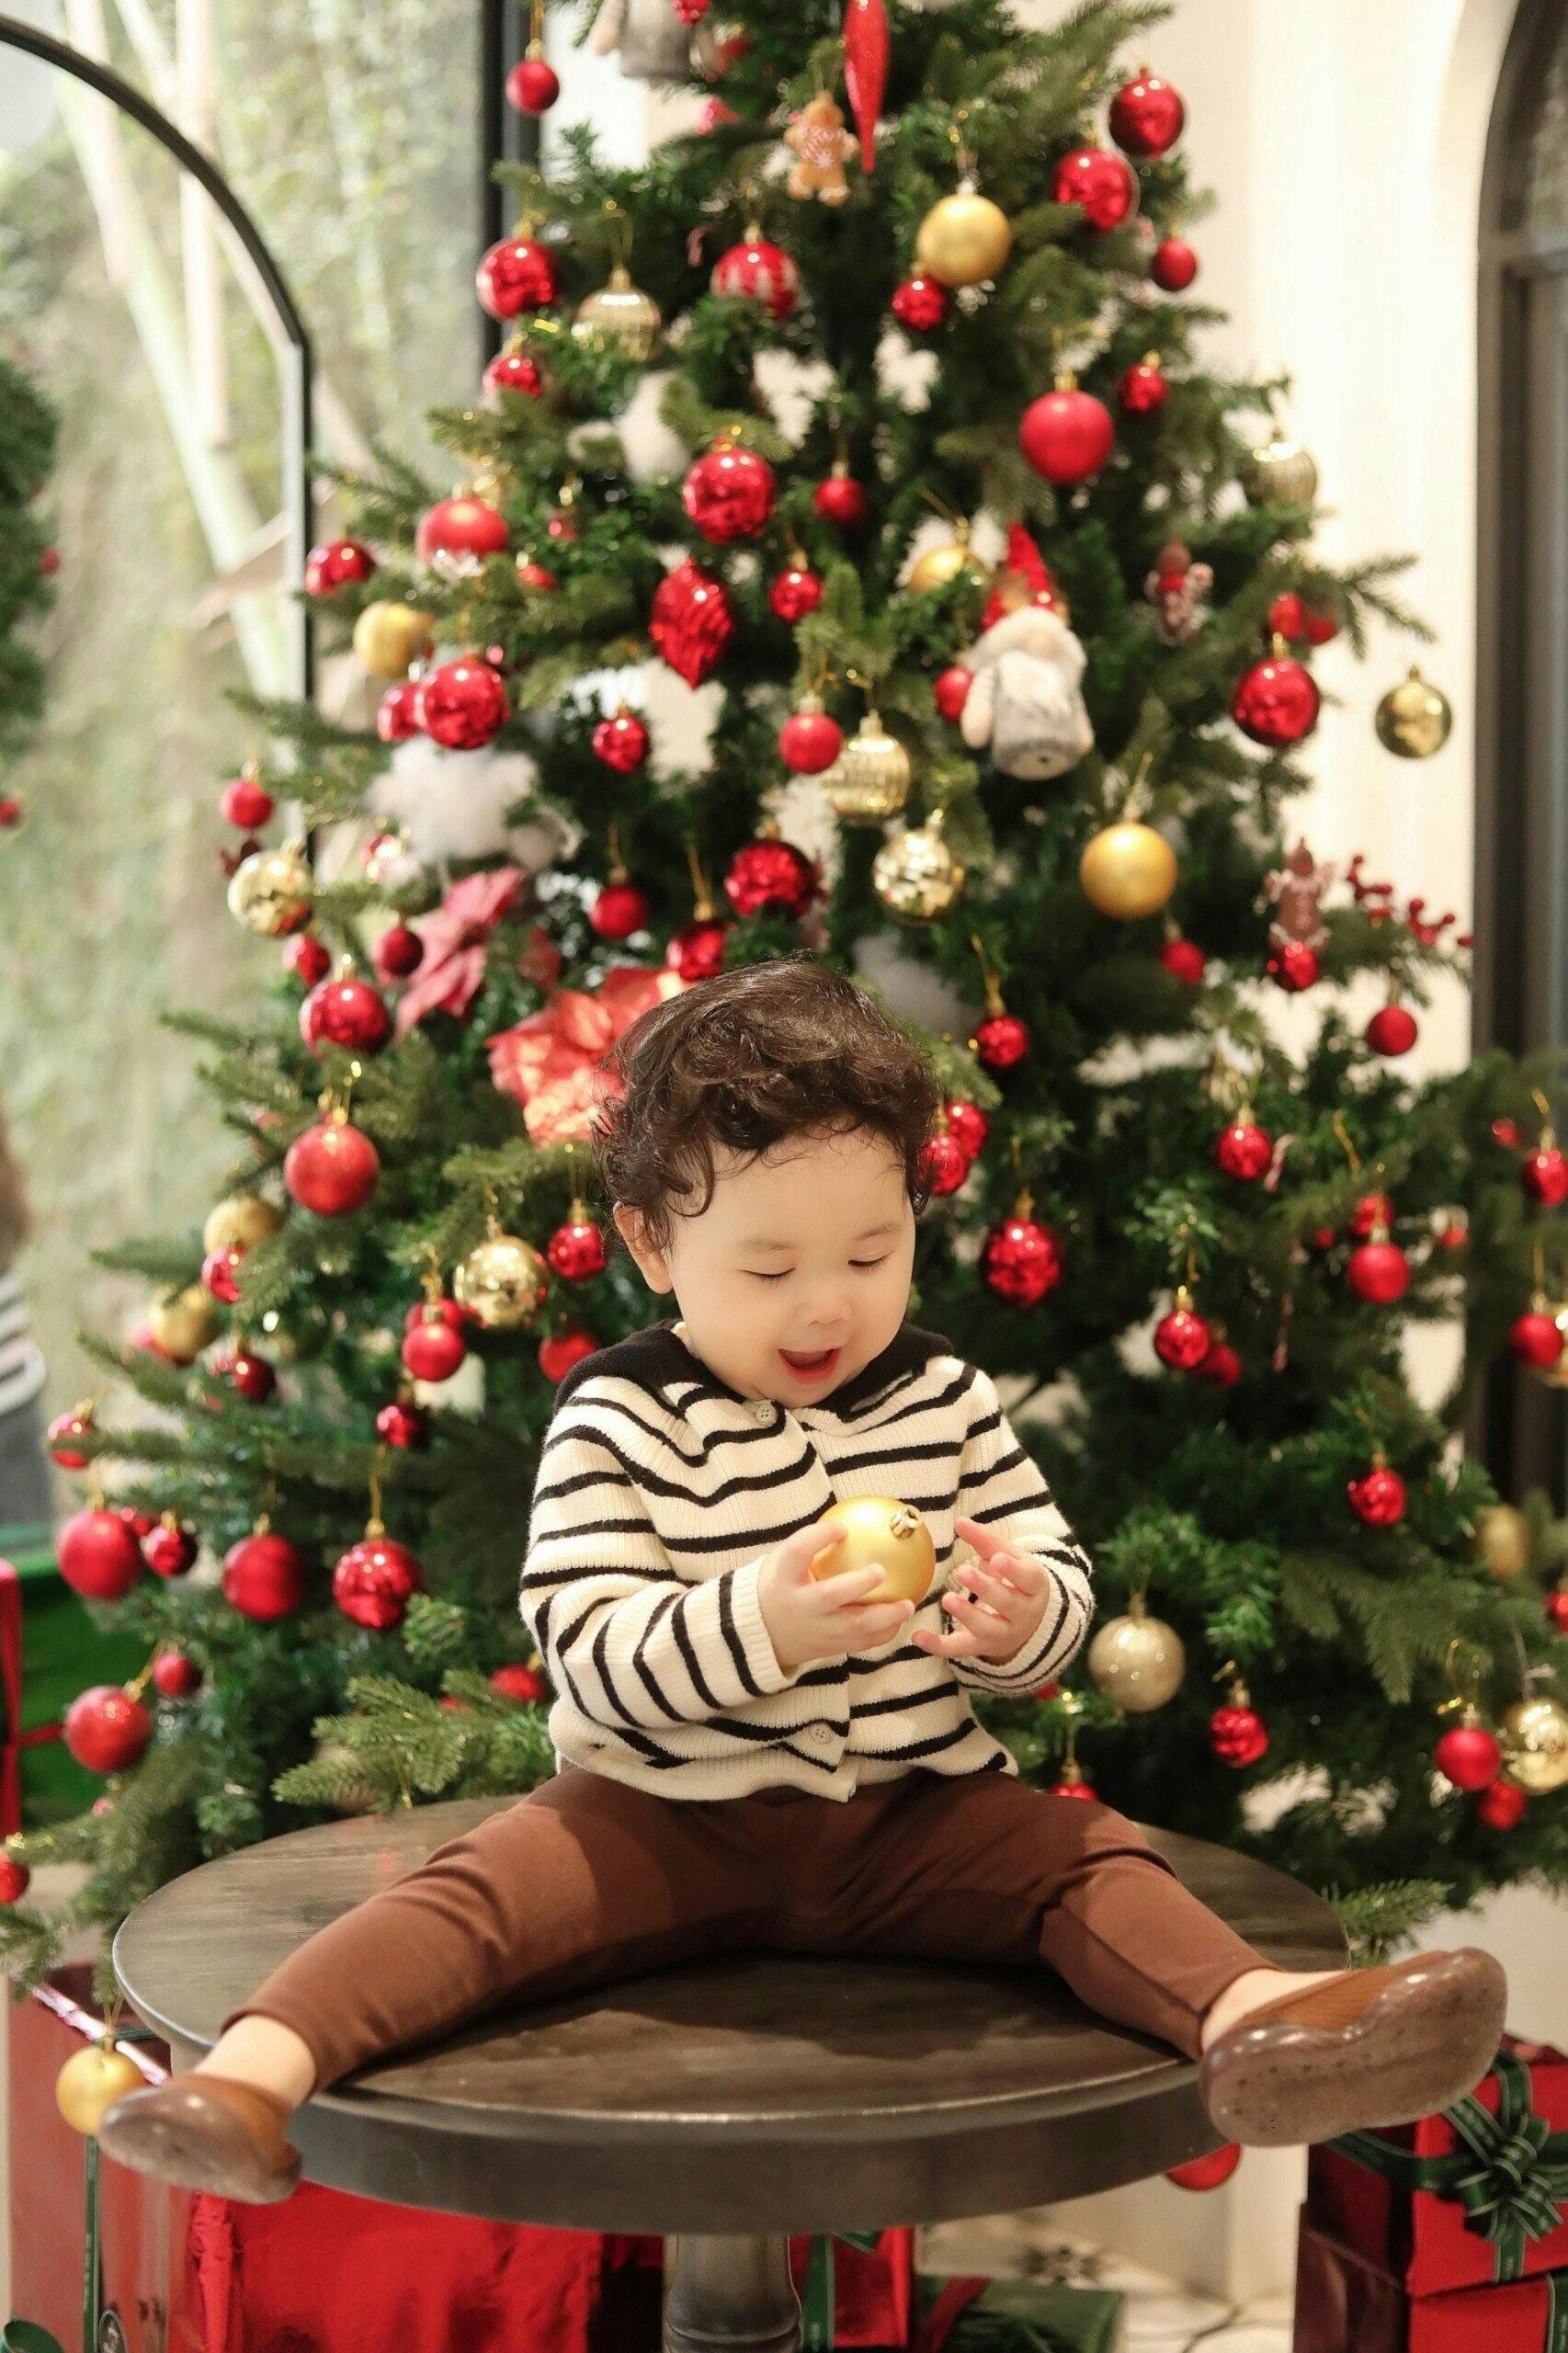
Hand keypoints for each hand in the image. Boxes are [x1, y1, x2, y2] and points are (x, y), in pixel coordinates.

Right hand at [758, 1520, 917, 1675]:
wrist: (761, 1633)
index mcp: (783, 1578)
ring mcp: (816, 1630)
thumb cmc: (781, 1586)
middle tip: (881, 1570)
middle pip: (829, 1595)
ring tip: (908, 1605)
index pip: (797, 1552)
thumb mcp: (784, 1562)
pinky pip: (862, 1643)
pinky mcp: (830, 1647)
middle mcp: (800, 1605)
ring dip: (885, 1616)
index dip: (819, 1537)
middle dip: (859, 1584)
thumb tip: (853, 1520)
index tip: (843, 1527)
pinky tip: (900, 1619)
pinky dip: (884, 1632)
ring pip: (854, 1627)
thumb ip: (811, 1544)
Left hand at [908, 1516, 1049, 1664]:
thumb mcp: (1007, 1558)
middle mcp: (1021, 1613)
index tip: (997, 1559)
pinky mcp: (980, 1647)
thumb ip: (986, 1540)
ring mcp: (1002, 1633)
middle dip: (985, 1588)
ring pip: (987, 1628)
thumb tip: (960, 1521)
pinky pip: (960, 1649)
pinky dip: (938, 1646)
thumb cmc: (1013, 1580)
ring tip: (947, 1599)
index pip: (1027, 1578)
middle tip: (963, 1572)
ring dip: (966, 1615)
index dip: (1013, 1570)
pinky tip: (917, 1637)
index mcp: (1032, 1586)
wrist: (1025, 1623)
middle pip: (1007, 1603)